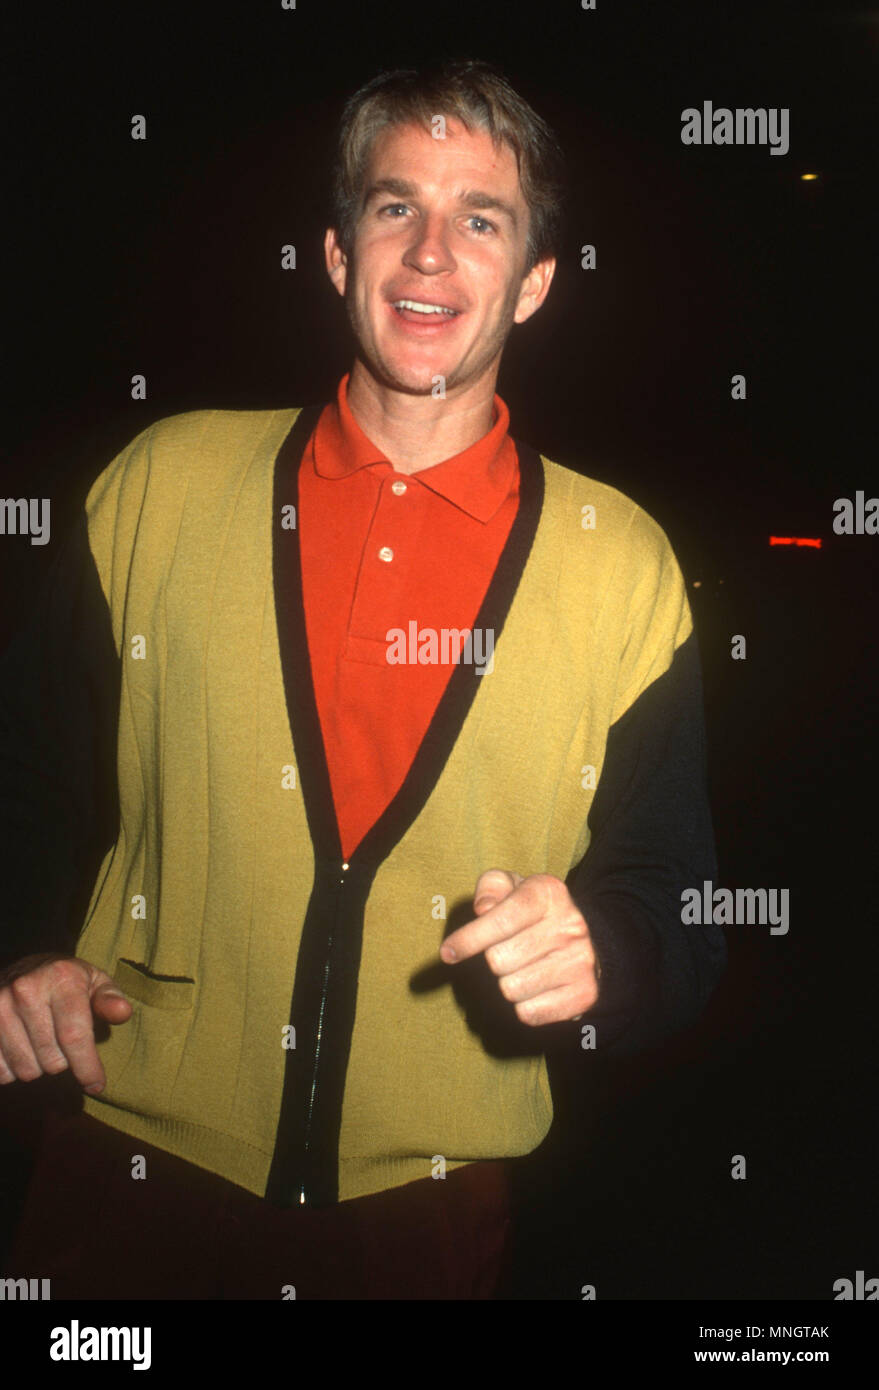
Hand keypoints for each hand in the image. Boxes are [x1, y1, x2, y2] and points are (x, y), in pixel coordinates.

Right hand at [0, 953, 131, 1092]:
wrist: (21, 970)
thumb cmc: (66, 981)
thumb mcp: (94, 982)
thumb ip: (109, 999)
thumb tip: (122, 1013)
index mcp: (61, 977)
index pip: (74, 1036)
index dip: (87, 1067)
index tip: (96, 1085)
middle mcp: (26, 989)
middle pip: (52, 1060)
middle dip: (63, 1063)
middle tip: (62, 1045)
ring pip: (26, 1070)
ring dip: (38, 1067)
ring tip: (40, 1044)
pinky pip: (1, 1071)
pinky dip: (12, 1070)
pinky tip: (19, 1049)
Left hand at [439, 870, 599, 1024]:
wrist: (588, 941)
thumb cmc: (533, 912)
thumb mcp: (512, 886)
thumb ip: (490, 887)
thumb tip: (483, 909)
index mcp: (549, 893)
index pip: (501, 919)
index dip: (469, 939)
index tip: (447, 953)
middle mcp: (570, 925)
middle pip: (498, 960)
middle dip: (494, 958)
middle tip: (510, 949)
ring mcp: (581, 961)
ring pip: (511, 989)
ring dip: (508, 982)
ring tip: (526, 967)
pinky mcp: (585, 994)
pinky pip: (529, 1013)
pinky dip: (525, 1005)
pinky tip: (538, 988)